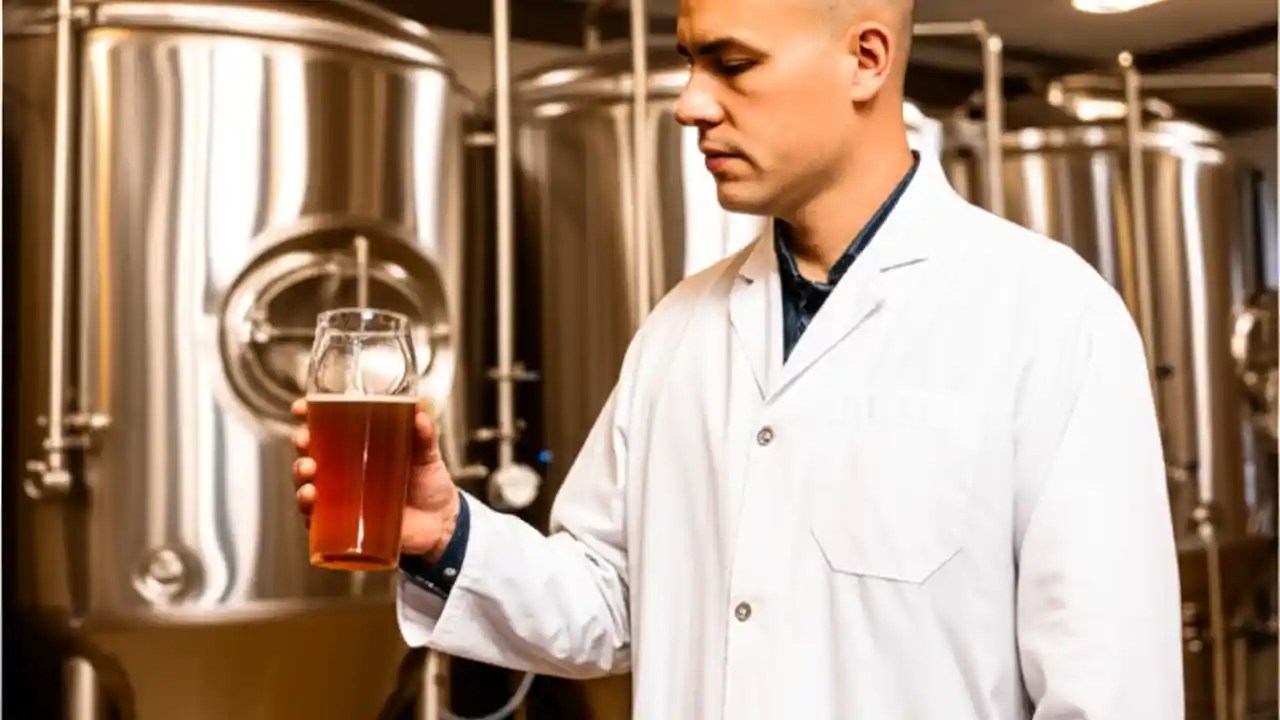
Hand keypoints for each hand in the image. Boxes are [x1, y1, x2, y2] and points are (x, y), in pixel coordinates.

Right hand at [291, 398, 461, 560]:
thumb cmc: (429, 484)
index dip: (308, 415)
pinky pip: (316, 518)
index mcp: (360, 447)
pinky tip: (310, 501)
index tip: (300, 408)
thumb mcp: (428, 455)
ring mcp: (342, 498)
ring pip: (307, 483)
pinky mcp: (344, 524)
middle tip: (304, 441)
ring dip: (299, 477)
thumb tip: (420, 408)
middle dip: (301, 444)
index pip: (327, 427)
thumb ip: (424, 434)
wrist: (441, 524)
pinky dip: (307, 510)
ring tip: (309, 473)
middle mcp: (344, 471)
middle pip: (310, 452)